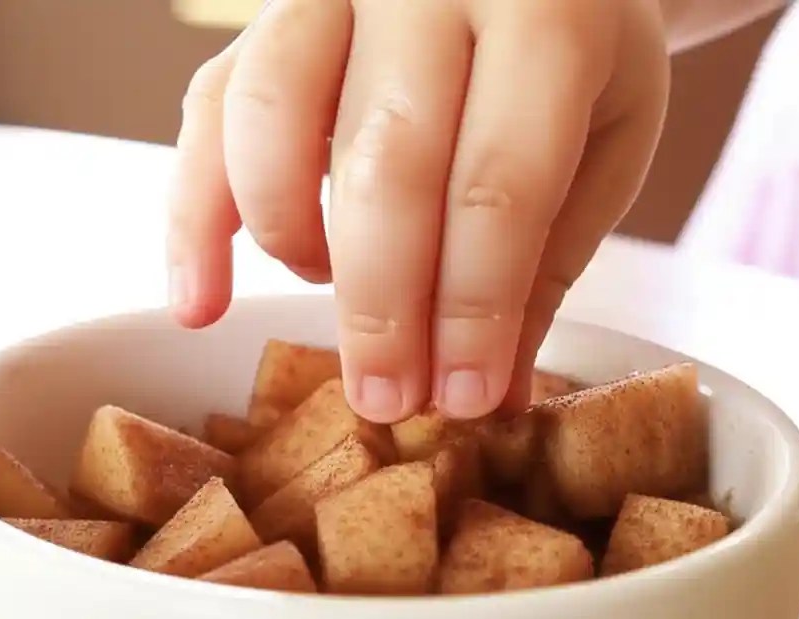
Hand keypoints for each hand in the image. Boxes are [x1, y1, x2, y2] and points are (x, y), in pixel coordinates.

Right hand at [166, 0, 669, 422]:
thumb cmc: (576, 50)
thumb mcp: (606, 139)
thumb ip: (544, 258)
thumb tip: (489, 395)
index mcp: (545, 15)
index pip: (496, 185)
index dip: (475, 309)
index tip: (467, 399)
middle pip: (384, 164)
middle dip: (381, 305)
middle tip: (386, 399)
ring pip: (272, 118)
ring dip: (288, 239)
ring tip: (321, 297)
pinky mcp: (266, 13)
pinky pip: (210, 108)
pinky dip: (193, 214)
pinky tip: (199, 301)